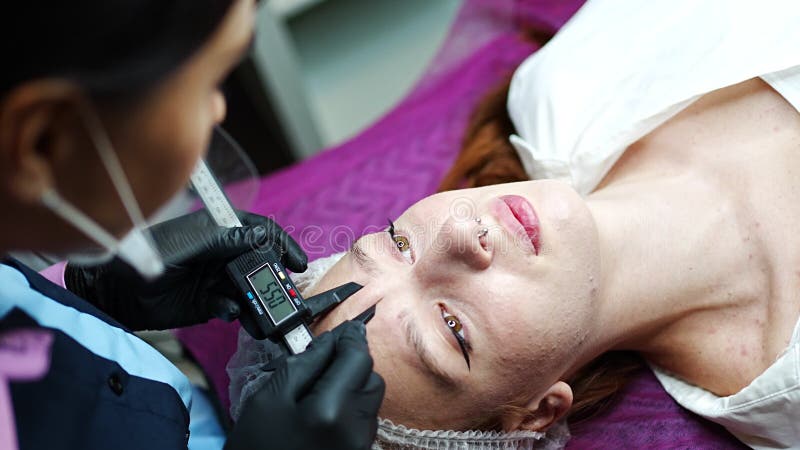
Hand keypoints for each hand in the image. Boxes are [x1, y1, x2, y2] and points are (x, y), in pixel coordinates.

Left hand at [65, 210, 306, 329]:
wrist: (114, 290)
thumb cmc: (146, 255)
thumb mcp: (187, 244)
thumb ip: (223, 240)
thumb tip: (260, 237)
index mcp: (220, 231)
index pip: (260, 232)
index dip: (282, 244)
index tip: (296, 262)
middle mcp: (224, 254)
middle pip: (261, 262)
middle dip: (274, 277)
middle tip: (284, 291)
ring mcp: (218, 279)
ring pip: (251, 288)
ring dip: (258, 299)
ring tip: (261, 312)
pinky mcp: (210, 303)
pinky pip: (234, 307)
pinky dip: (235, 311)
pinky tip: (227, 312)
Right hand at [226, 321, 384, 449]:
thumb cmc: (256, 448)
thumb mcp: (269, 399)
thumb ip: (304, 364)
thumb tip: (331, 340)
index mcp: (332, 411)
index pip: (358, 357)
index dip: (350, 337)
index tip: (343, 328)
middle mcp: (355, 430)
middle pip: (371, 377)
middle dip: (352, 364)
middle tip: (322, 362)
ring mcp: (360, 446)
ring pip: (370, 399)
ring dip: (352, 386)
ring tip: (318, 390)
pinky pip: (363, 420)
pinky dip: (349, 408)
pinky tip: (323, 412)